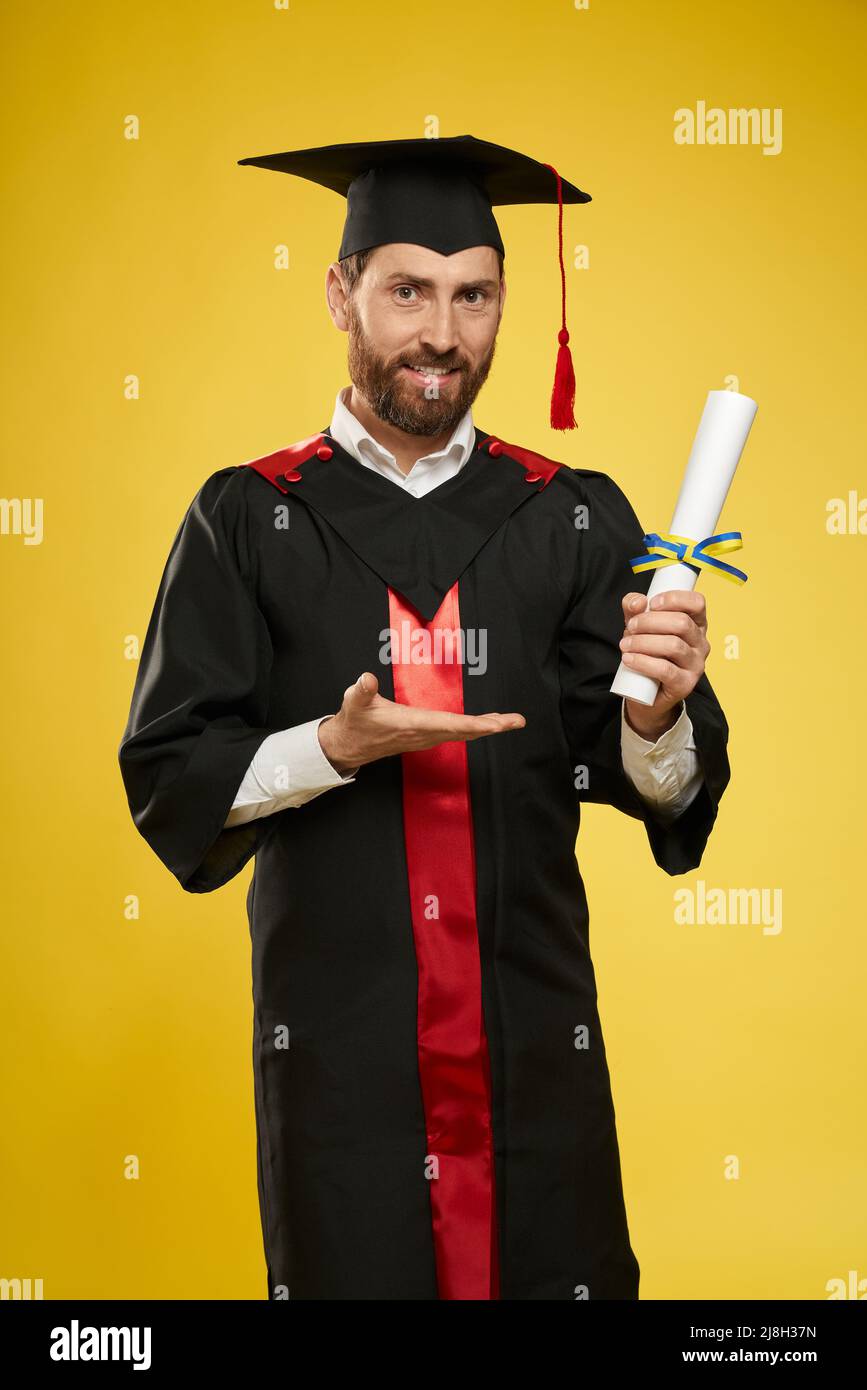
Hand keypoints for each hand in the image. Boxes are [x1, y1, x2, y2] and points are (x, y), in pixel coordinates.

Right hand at [317, 672, 525, 774]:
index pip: (449, 725)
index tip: (496, 725)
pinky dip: (475, 728)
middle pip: (465, 731)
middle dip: (492, 726)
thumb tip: (366, 678)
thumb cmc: (355, 720)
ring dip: (488, 727)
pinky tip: (487, 723)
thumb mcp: (354, 701)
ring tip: (510, 721)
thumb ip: (362, 690)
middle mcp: (424, 734)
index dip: (474, 724)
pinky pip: (457, 733)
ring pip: (463, 733)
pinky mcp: (426, 736)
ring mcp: (426, 737)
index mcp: (412, 724)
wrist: (349, 745)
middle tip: (517, 721)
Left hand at [619, 590, 710, 740]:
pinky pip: (666, 670)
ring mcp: (696, 665)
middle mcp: (701, 643)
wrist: (645, 693)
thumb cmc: (647, 652)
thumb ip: (635, 608)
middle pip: (682, 623)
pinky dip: (643, 662)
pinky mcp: (685, 684)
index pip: (697, 602)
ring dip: (643, 642)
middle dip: (650, 621)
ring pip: (674, 645)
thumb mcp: (640, 626)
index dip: (675, 598)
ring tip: (625, 644)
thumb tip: (637, 601)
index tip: (652, 603)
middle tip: (631, 627)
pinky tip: (628, 659)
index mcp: (696, 624)